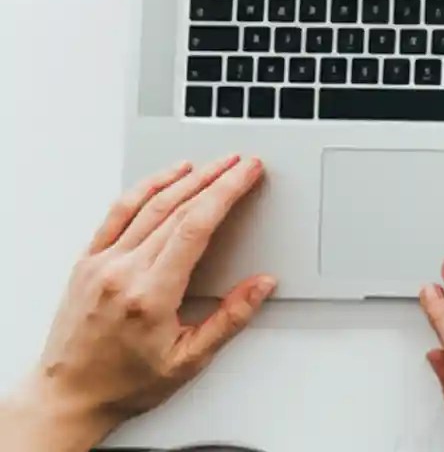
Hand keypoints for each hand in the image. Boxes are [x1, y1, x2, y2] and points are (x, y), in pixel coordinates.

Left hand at [0, 155, 275, 451]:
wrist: (68, 395)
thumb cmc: (124, 382)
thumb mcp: (189, 360)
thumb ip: (230, 319)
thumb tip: (261, 285)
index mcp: (150, 294)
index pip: (195, 226)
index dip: (226, 193)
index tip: (247, 174)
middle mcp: (122, 272)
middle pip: (177, 208)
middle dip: (215, 179)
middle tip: (241, 163)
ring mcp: (101, 263)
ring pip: (148, 204)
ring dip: (184, 178)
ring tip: (212, 164)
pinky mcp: (87, 262)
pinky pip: (116, 213)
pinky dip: (143, 188)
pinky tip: (164, 178)